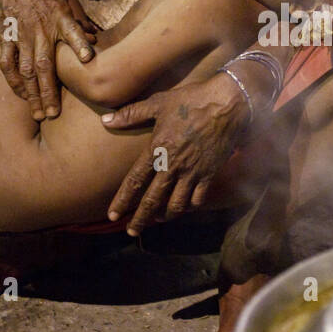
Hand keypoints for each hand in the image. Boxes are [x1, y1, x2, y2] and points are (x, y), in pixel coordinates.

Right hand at [0, 0, 96, 119]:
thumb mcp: (65, 0)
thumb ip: (79, 21)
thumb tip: (95, 39)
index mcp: (59, 18)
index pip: (72, 31)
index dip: (79, 43)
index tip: (87, 58)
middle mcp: (40, 30)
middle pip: (45, 65)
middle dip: (49, 91)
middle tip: (54, 114)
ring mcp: (21, 36)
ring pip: (26, 70)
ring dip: (32, 94)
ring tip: (39, 114)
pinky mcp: (6, 39)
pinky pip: (8, 64)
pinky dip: (14, 81)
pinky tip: (22, 95)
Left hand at [102, 73, 248, 232]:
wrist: (228, 104)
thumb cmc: (192, 100)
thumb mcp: (158, 103)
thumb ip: (131, 114)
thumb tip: (105, 121)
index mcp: (158, 149)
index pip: (135, 181)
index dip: (122, 200)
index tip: (112, 215)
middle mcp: (174, 165)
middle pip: (153, 200)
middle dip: (141, 219)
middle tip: (131, 231)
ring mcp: (193, 172)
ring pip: (176, 204)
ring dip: (165, 216)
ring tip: (157, 220)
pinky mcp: (210, 173)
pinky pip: (198, 198)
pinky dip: (189, 206)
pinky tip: (184, 207)